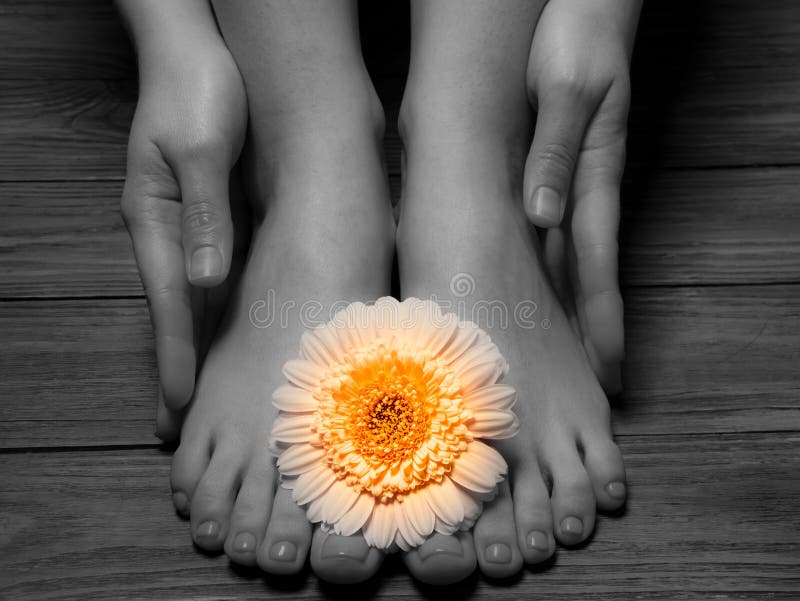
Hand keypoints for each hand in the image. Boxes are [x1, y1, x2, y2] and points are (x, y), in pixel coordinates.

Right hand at [121, 34, 247, 430]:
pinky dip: (223, 313)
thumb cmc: (197, 92)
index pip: (171, 304)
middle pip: (180, 312)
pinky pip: (218, 276)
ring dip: (203, 348)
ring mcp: (189, 229)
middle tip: (183, 423)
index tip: (178, 405)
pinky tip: (234, 336)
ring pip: (199, 301)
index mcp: (158, 221)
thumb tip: (206, 278)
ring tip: (207, 396)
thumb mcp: (201, 149)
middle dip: (182, 366)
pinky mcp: (212, 219)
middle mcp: (169, 233)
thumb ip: (205, 214)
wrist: (198, 55)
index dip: (176, 356)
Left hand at [523, 0, 640, 392]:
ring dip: (557, 313)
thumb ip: (554, 151)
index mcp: (591, 180)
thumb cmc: (578, 38)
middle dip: (584, 335)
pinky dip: (531, 270)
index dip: (602, 322)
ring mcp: (561, 184)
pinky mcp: (542, 170)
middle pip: (579, 278)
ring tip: (554, 362)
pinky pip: (533, 231)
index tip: (610, 370)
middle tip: (587, 389)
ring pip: (556, 262)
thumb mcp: (567, 90)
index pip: (597, 267)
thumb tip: (542, 214)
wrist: (575, 5)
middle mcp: (577, 192)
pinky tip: (519, 294)